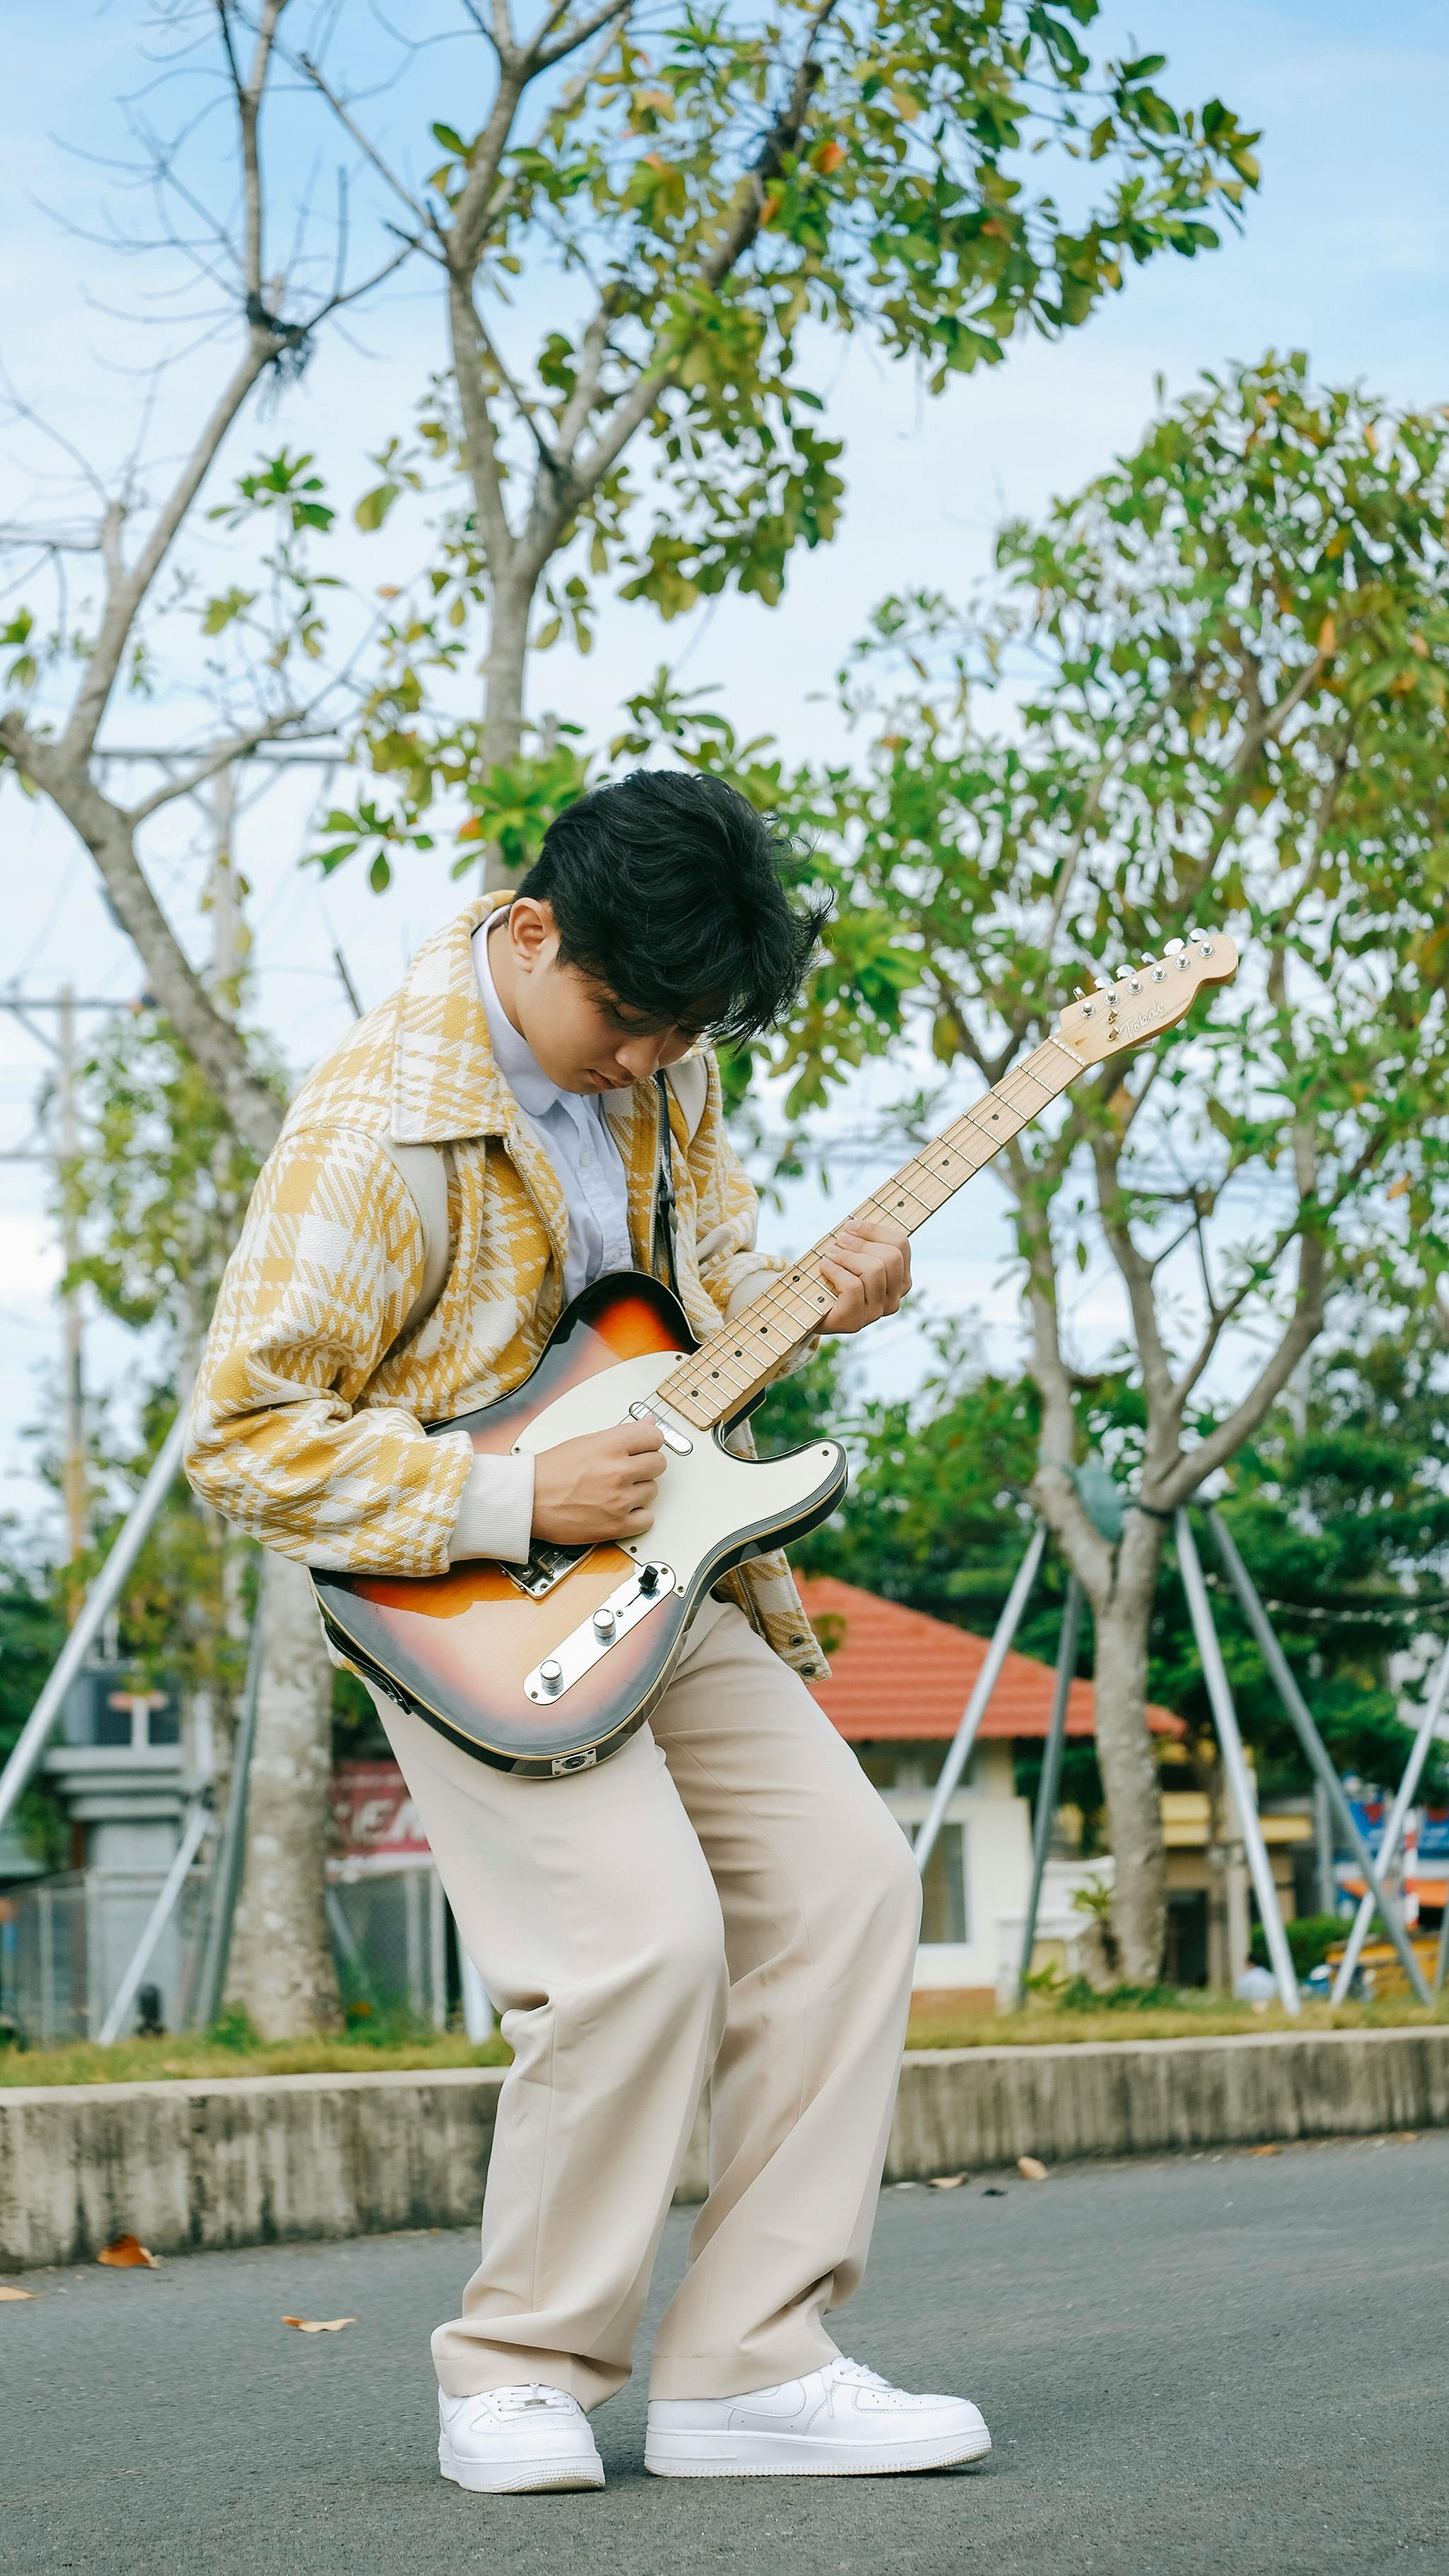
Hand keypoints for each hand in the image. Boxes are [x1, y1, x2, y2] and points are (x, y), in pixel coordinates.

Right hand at [531, 1420, 666, 1544]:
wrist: (527, 1501)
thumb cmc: (549, 1473)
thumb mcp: (585, 1442)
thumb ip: (621, 1433)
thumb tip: (648, 1423)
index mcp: (610, 1446)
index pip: (655, 1436)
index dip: (649, 1442)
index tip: (644, 1447)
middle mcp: (618, 1471)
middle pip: (659, 1464)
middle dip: (645, 1466)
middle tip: (628, 1470)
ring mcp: (619, 1500)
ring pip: (652, 1491)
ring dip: (638, 1491)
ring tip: (616, 1490)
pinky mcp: (617, 1526)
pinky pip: (647, 1519)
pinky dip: (637, 1516)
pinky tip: (621, 1510)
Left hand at [817, 1216, 911, 1335]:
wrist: (811, 1312)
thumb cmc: (832, 1279)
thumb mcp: (852, 1257)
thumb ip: (861, 1242)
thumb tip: (854, 1224)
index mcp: (900, 1279)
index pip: (900, 1244)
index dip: (874, 1229)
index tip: (850, 1225)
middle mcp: (894, 1297)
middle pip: (891, 1256)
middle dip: (860, 1243)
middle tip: (839, 1240)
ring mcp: (876, 1312)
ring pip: (874, 1269)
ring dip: (847, 1256)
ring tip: (829, 1253)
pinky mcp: (856, 1320)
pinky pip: (853, 1286)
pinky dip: (836, 1271)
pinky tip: (824, 1266)